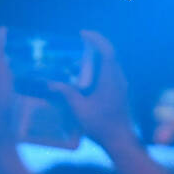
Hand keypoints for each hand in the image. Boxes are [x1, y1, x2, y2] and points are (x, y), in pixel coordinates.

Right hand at [45, 30, 135, 152]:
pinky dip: (99, 67)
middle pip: (110, 54)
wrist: (119, 140)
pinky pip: (111, 72)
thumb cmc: (100, 124)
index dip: (96, 39)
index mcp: (110, 80)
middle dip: (95, 45)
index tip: (82, 34)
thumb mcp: (79, 108)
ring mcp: (121, 85)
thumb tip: (51, 83)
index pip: (107, 51)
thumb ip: (67, 93)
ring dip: (97, 57)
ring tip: (79, 59)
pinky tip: (86, 76)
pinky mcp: (120, 92)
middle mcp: (118, 79)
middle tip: (78, 44)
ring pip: (111, 63)